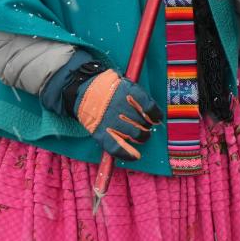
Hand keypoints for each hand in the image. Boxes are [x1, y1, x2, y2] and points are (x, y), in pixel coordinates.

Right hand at [39, 53, 162, 159]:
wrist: (83, 91)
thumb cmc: (109, 89)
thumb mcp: (125, 84)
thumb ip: (138, 97)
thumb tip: (154, 114)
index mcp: (129, 92)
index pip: (149, 107)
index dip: (155, 115)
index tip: (157, 118)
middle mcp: (121, 106)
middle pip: (143, 122)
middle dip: (147, 127)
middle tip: (145, 127)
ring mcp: (111, 120)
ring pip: (135, 134)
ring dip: (141, 137)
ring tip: (141, 136)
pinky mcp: (101, 132)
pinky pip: (117, 147)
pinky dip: (128, 154)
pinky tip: (135, 156)